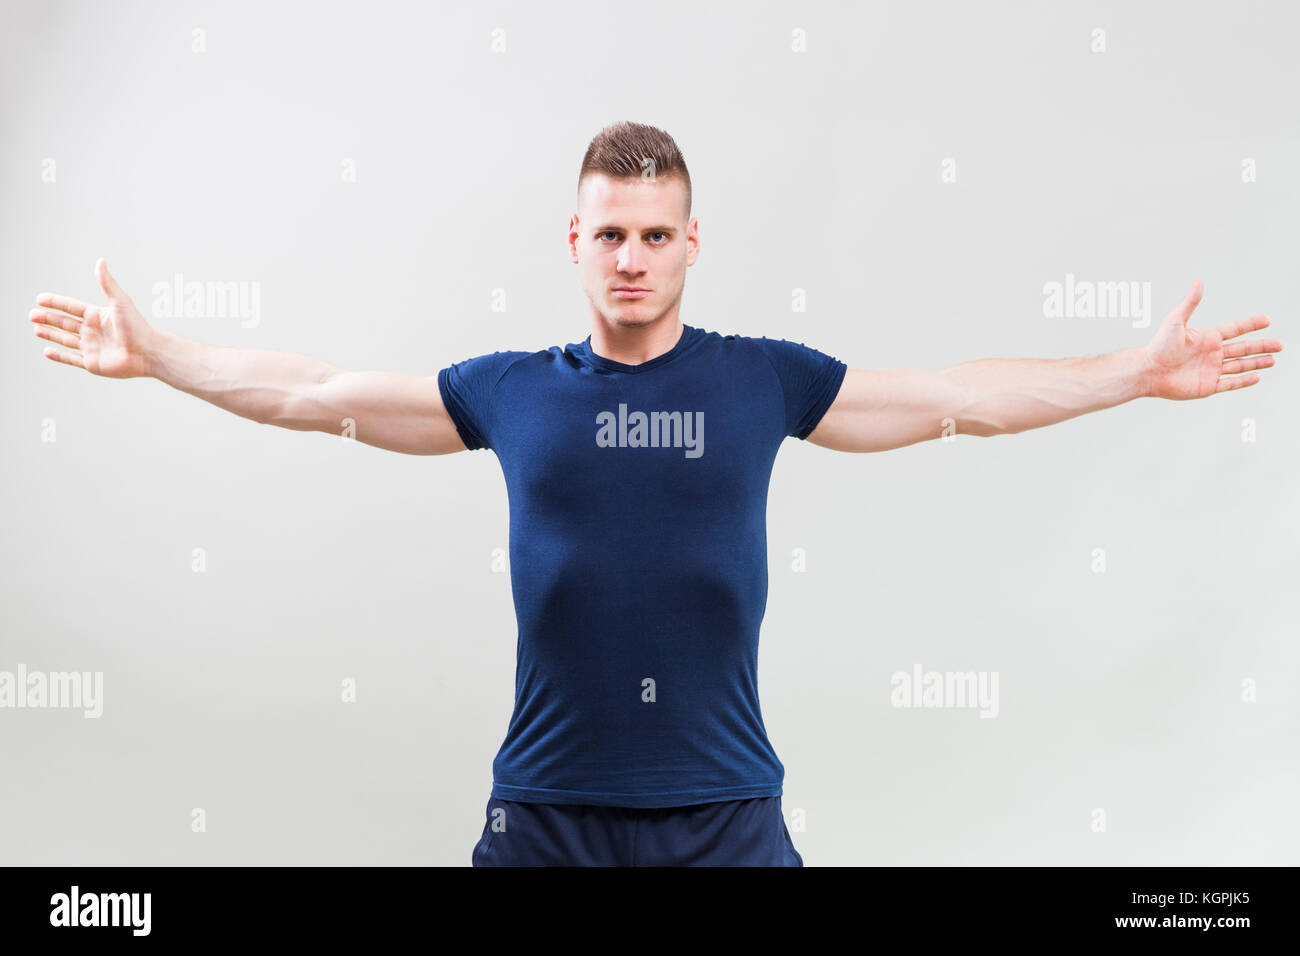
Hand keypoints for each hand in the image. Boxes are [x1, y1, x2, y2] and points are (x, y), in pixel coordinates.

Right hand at [31, 258, 156, 378]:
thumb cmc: (137, 327)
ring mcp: (92, 348)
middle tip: (32, 314)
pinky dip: (59, 356)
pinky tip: (46, 351)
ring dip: (50, 334)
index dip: (55, 303)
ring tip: (35, 329)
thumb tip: (100, 261)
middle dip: (48, 318)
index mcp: (98, 316)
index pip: (71, 307)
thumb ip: (107, 283)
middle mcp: (94, 331)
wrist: (148, 353)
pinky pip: (71, 359)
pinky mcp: (92, 364)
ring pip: (65, 340)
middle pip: (65, 323)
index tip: (39, 298)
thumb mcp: (119, 302)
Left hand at [1141, 281, 1281, 399]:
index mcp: (1206, 338)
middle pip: (1242, 349)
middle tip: (1280, 345)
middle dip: (1261, 346)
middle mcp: (1211, 354)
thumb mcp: (1175, 321)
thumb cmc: (1158, 346)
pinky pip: (1229, 383)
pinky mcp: (1207, 386)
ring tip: (1273, 360)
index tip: (1267, 320)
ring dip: (1257, 363)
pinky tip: (1257, 377)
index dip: (1250, 325)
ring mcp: (1210, 370)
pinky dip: (1244, 381)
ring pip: (1240, 366)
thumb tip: (1198, 282)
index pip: (1234, 330)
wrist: (1148, 371)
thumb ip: (1189, 303)